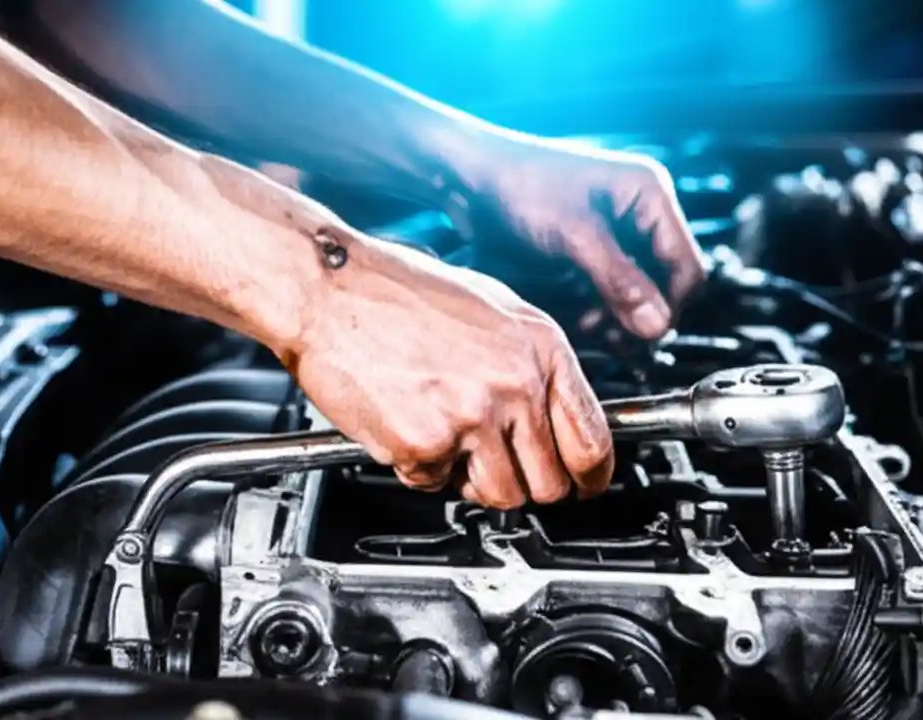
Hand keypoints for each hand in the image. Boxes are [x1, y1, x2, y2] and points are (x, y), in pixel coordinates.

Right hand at [286, 228, 613, 508]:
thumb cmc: (400, 291)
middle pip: (550, 483)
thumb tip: (556, 411)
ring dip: (475, 483)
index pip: (592, 441)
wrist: (331, 291)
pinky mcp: (424, 445)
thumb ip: (532, 363)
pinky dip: (420, 469)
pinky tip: (407, 424)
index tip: (583, 486)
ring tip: (447, 441)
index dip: (591, 477)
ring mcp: (471, 418)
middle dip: (528, 485)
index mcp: (541, 348)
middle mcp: (515, 384)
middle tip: (501, 467)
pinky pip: (436, 485)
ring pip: (500, 497)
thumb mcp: (493, 308)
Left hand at [452, 137, 705, 339]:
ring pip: (636, 288)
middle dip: (641, 313)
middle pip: (664, 281)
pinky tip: (582, 321)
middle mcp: (638, 210)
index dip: (670, 304)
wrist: (469, 175)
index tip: (643, 335)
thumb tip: (658, 325)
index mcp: (649, 193)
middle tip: (614, 340)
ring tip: (592, 331)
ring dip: (619, 315)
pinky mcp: (589, 246)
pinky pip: (609, 286)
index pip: (686, 265)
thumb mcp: (575, 236)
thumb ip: (620, 281)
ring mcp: (614, 229)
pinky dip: (600, 308)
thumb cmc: (521, 187)